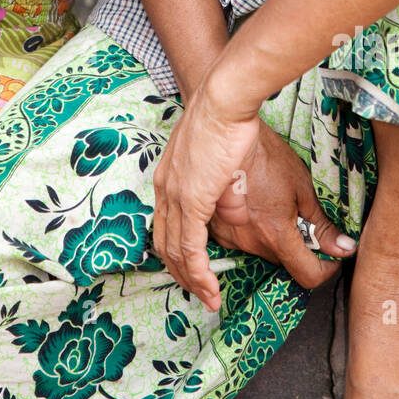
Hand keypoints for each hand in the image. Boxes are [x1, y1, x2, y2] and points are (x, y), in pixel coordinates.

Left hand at [152, 86, 262, 310]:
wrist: (224, 100)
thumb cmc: (229, 118)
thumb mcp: (218, 152)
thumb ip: (220, 177)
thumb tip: (234, 193)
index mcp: (170, 178)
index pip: (165, 225)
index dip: (177, 252)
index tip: (193, 270)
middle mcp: (166, 190)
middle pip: (165, 243)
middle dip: (182, 274)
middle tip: (200, 293)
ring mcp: (176, 196)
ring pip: (176, 251)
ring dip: (192, 281)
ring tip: (208, 298)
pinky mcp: (191, 201)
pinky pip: (190, 248)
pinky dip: (198, 273)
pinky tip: (208, 289)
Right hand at [209, 119, 356, 288]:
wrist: (226, 133)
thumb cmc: (266, 155)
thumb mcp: (301, 187)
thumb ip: (321, 225)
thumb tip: (344, 247)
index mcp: (276, 234)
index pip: (307, 275)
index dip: (325, 270)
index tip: (330, 260)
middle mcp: (250, 241)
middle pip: (283, 263)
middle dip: (297, 249)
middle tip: (299, 222)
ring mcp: (229, 236)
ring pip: (260, 252)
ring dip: (271, 240)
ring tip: (272, 210)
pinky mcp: (215, 227)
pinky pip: (239, 241)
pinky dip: (249, 232)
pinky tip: (252, 209)